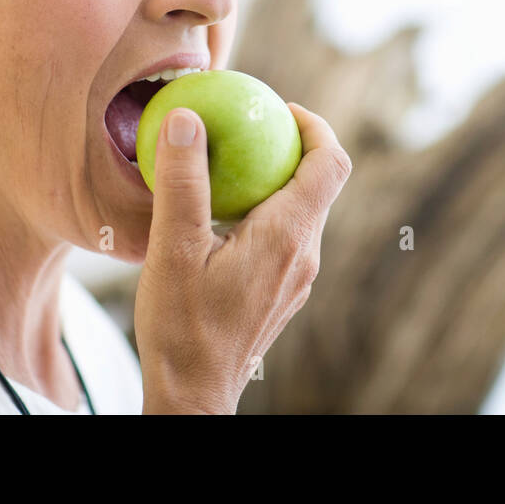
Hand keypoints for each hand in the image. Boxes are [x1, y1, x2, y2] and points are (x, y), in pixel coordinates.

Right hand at [134, 102, 351, 413]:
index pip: (331, 162)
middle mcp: (305, 255)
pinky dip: (265, 213)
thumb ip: (182, 181)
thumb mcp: (173, 249)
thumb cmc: (182, 328)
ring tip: (227, 169)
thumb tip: (189, 117)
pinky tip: (220, 219)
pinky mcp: (283, 292)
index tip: (278, 108)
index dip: (314, 125)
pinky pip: (287, 237)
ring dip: (275, 182)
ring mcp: (298, 277)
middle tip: (246, 129)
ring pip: (302, 211)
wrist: (193, 397)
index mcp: (289, 235)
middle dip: (290, 148)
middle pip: (319, 183)